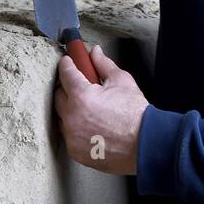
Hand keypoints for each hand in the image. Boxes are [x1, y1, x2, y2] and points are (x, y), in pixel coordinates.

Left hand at [53, 45, 148, 175]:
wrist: (144, 144)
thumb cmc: (134, 114)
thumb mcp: (121, 81)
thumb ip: (103, 64)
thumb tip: (95, 52)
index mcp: (81, 96)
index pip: (65, 72)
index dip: (67, 64)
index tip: (69, 61)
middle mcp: (71, 117)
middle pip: (58, 94)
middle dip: (68, 87)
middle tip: (82, 85)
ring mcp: (71, 136)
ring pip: (62, 116)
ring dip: (70, 109)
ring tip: (89, 108)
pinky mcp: (75, 151)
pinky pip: (68, 134)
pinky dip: (75, 128)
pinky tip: (90, 125)